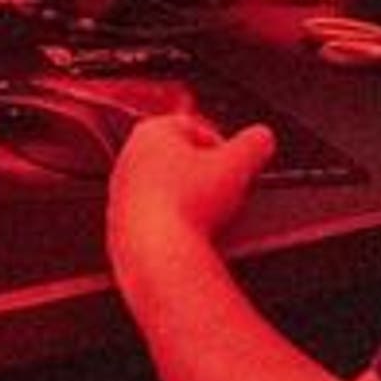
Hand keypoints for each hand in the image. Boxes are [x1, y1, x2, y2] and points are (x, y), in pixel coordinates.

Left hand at [107, 105, 278, 262]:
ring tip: (210, 217)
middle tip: (226, 192)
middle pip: (179, 158)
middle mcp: (130, 156)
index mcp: (153, 131)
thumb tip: (262, 136)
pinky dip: (173, 220)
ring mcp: (120, 189)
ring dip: (190, 198)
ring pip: (166, 187)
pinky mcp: (118, 219)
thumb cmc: (191, 203)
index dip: (224, 147)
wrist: (157, 252)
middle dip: (206, 174)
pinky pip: (154, 214)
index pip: (196, 128)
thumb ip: (255, 143)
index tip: (238, 167)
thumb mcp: (238, 165)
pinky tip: (188, 232)